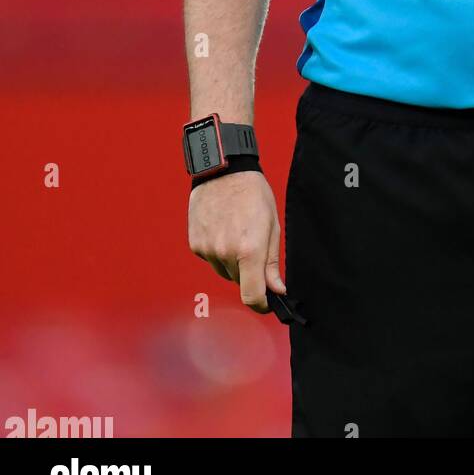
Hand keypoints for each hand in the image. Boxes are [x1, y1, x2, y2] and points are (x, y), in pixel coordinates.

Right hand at [188, 169, 285, 313]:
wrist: (223, 170)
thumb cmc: (253, 193)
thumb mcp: (272, 224)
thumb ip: (272, 261)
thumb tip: (277, 290)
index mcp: (249, 249)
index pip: (252, 296)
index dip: (262, 304)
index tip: (267, 302)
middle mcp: (226, 253)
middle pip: (239, 282)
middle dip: (249, 273)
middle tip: (254, 246)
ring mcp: (207, 250)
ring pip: (224, 271)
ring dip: (233, 262)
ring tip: (237, 232)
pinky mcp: (195, 244)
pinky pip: (210, 259)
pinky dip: (218, 251)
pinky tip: (223, 228)